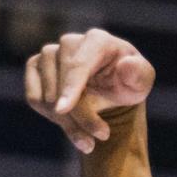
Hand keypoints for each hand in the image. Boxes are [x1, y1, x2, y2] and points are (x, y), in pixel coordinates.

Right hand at [24, 29, 155, 153]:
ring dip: (68, 123)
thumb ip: (139, 74)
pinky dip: (52, 118)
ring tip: (89, 136)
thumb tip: (126, 65)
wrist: (111, 89)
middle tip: (102, 136)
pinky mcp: (35, 67)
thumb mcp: (142, 81)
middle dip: (80, 117)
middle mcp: (70, 42)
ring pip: (47, 96)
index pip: (78, 65)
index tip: (62, 110)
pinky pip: (35, 98)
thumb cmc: (128, 83)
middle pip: (63, 85)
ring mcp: (49, 53)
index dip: (70, 88)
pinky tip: (72, 124)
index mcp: (98, 40)